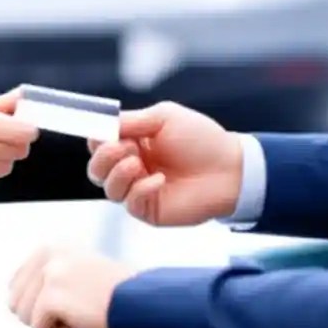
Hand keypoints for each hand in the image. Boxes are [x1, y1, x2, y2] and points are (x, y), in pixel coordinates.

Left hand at [9, 246, 135, 327]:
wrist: (138, 302)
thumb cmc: (113, 295)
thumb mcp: (75, 272)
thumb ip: (46, 278)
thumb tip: (15, 301)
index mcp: (50, 248)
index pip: (15, 284)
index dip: (39, 303)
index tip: (70, 298)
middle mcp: (47, 255)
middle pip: (16, 303)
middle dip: (43, 315)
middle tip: (76, 308)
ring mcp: (49, 275)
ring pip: (24, 318)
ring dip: (50, 324)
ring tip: (79, 313)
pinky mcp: (51, 297)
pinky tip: (80, 322)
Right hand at [86, 102, 242, 225]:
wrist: (230, 169)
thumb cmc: (202, 140)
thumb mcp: (165, 118)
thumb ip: (132, 121)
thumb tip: (104, 124)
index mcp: (134, 143)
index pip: (99, 144)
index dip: (97, 139)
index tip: (106, 133)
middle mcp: (132, 167)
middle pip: (96, 168)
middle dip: (103, 158)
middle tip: (121, 149)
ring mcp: (139, 189)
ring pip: (108, 188)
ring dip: (118, 173)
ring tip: (138, 163)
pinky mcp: (149, 209)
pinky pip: (129, 203)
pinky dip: (140, 189)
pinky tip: (160, 180)